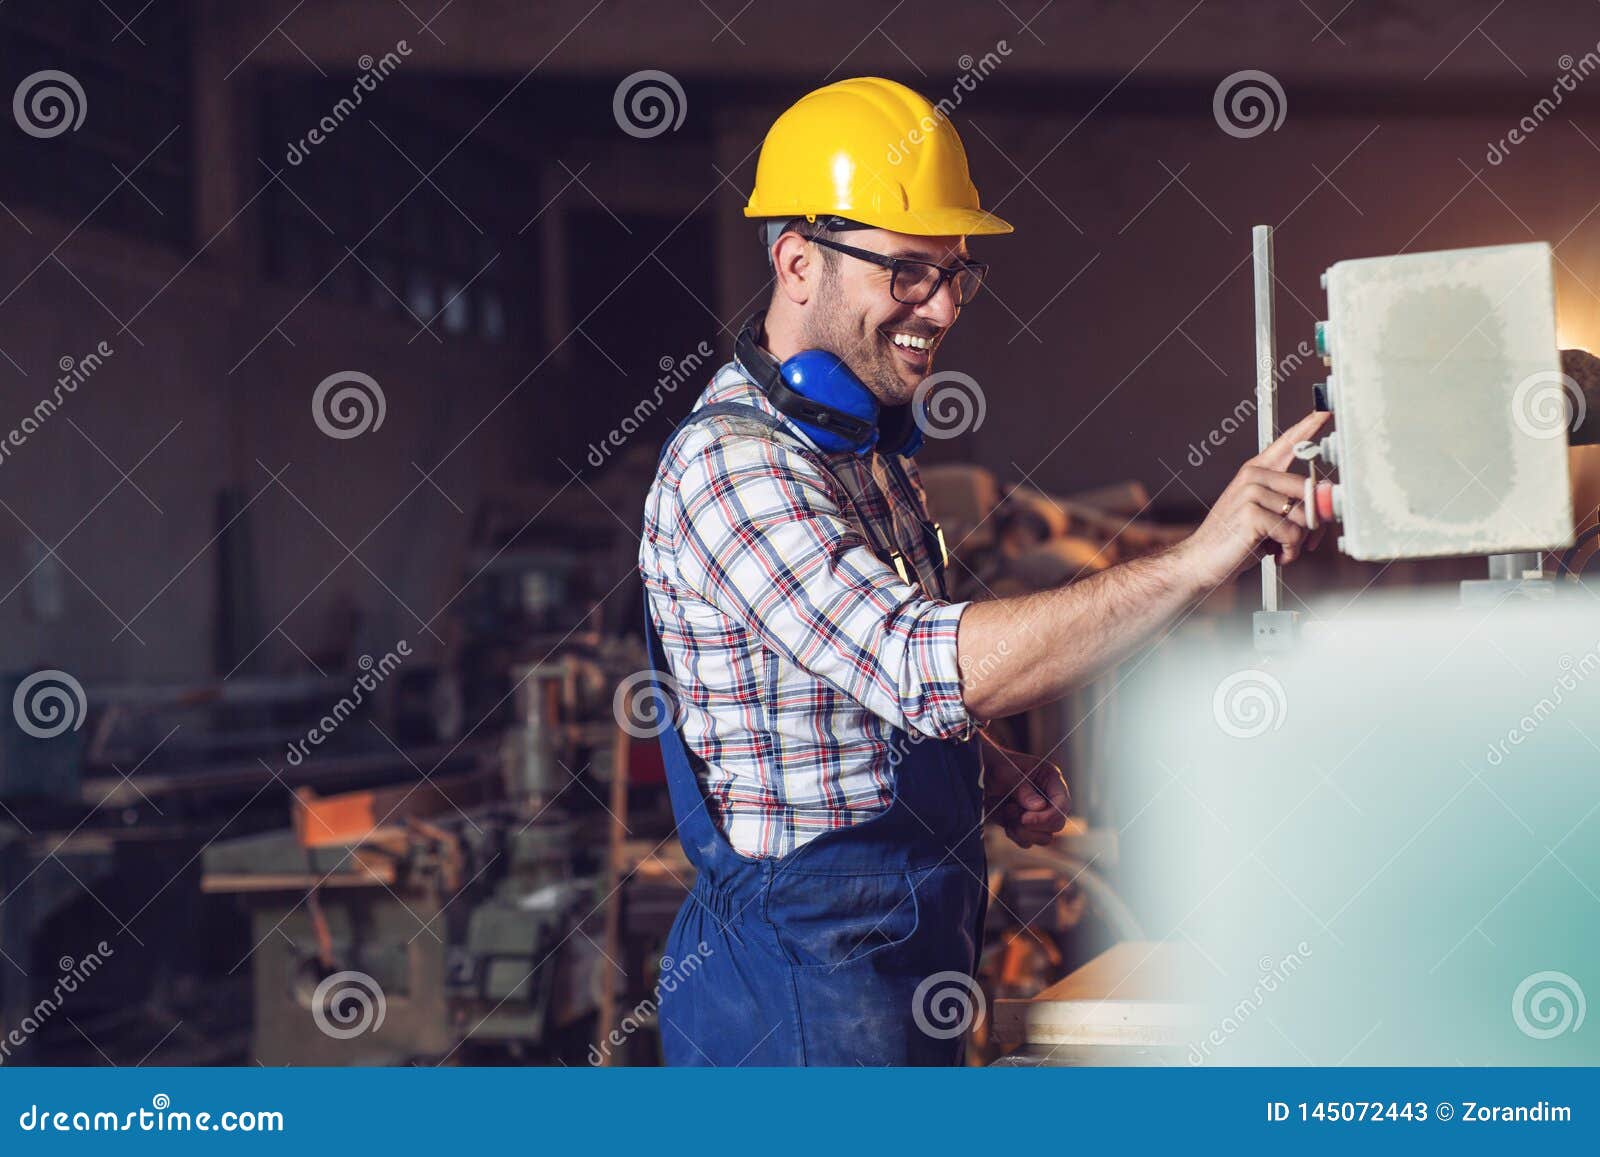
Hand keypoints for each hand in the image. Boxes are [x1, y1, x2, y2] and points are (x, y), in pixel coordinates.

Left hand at [982, 739, 1070, 847]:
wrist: (977, 775)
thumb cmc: (994, 765)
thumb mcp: (1005, 772)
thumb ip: (1022, 789)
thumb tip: (1039, 807)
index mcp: (1051, 779)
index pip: (1063, 804)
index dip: (1048, 816)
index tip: (1025, 819)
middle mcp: (1049, 798)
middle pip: (1057, 825)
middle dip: (1034, 825)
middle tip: (1010, 811)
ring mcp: (1039, 814)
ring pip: (1044, 837)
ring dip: (1023, 831)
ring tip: (1007, 811)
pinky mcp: (1026, 825)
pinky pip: (1028, 842)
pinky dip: (1015, 835)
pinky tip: (1004, 818)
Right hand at [1177, 410, 1331, 588]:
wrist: (1201, 561)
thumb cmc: (1236, 540)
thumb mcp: (1266, 517)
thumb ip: (1293, 506)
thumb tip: (1324, 507)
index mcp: (1256, 472)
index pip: (1287, 443)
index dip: (1309, 426)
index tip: (1325, 410)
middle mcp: (1254, 476)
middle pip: (1309, 490)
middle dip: (1312, 522)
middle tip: (1297, 541)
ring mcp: (1251, 492)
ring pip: (1303, 515)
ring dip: (1297, 541)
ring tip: (1277, 547)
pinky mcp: (1252, 513)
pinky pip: (1293, 533)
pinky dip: (1288, 551)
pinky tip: (1272, 554)